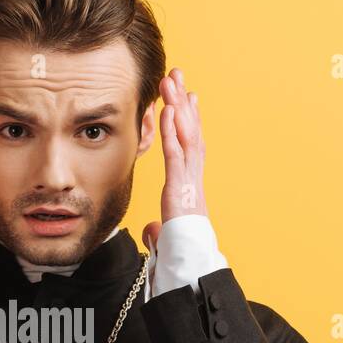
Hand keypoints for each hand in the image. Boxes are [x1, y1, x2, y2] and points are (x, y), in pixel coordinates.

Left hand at [142, 67, 206, 253]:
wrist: (190, 266)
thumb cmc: (181, 255)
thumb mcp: (163, 239)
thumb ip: (157, 231)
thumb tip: (150, 232)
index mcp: (188, 187)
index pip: (188, 146)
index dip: (187, 121)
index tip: (185, 99)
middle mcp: (192, 178)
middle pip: (189, 132)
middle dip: (183, 102)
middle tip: (178, 75)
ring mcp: (189, 180)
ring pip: (185, 136)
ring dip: (178, 107)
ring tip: (172, 81)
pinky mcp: (181, 187)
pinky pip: (176, 154)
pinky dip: (172, 131)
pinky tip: (167, 110)